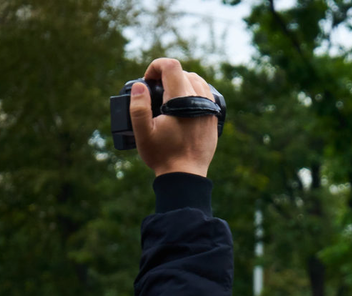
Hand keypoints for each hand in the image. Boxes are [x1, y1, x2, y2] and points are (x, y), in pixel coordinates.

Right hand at [131, 58, 218, 176]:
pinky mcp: (213, 117)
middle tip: (154, 91)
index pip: (172, 66)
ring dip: (181, 82)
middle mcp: (200, 100)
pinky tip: (183, 104)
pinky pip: (206, 94)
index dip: (156, 66)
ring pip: (198, 81)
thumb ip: (138, 106)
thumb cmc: (162, 155)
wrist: (186, 174)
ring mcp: (209, 109)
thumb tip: (140, 85)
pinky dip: (194, 92)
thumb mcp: (142, 132)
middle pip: (184, 72)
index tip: (148, 80)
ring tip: (167, 96)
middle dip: (166, 75)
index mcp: (182, 100)